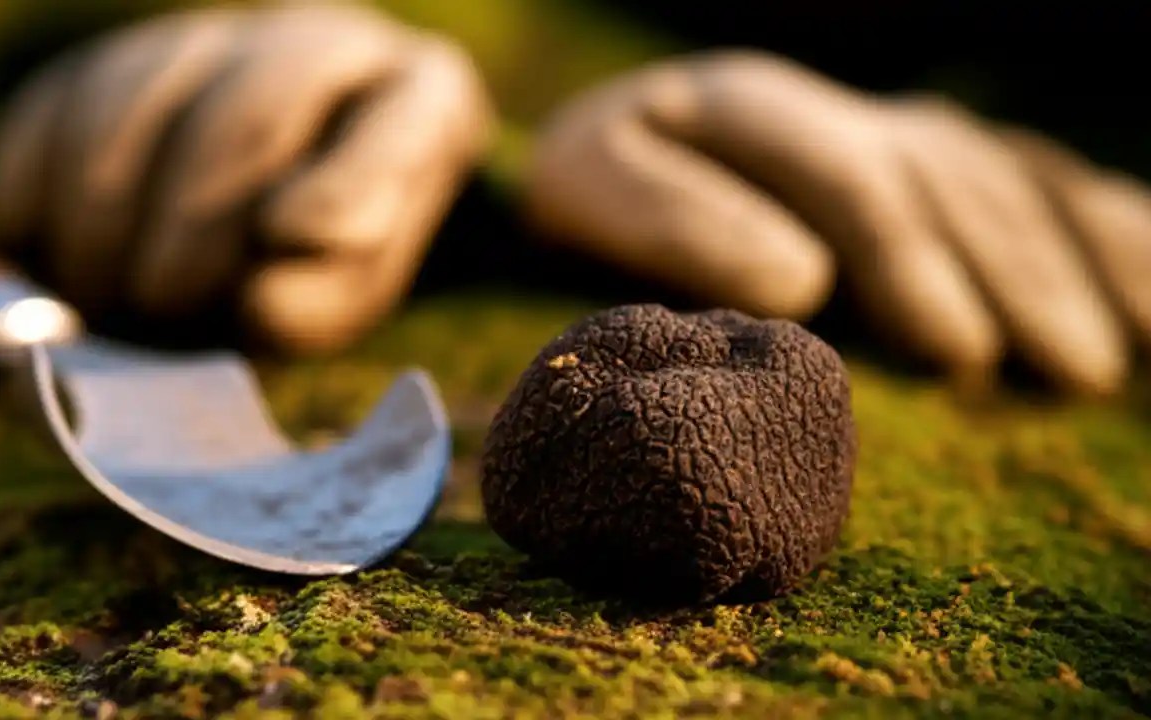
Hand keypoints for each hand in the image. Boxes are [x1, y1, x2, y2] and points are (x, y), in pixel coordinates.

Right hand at [0, 1, 492, 353]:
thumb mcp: (342, 297)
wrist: (256, 221)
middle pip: (249, 110)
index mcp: (420, 101)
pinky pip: (60, 95)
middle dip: (193, 216)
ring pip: (138, 93)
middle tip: (162, 303)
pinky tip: (34, 240)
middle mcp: (324, 43)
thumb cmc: (318, 264)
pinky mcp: (127, 52)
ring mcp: (222, 36)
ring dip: (105, 208)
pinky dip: (36, 177)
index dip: (341, 184)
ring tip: (102, 293)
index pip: (397, 128)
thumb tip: (262, 296)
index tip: (286, 239)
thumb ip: (319, 302)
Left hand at [526, 50, 1150, 394]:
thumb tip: (795, 281)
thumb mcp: (591, 188)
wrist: (619, 163)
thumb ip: (665, 221)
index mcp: (752, 110)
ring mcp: (903, 140)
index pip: (848, 178)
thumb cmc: (590, 199)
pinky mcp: (943, 174)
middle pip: (949, 185)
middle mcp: (844, 117)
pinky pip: (1043, 192)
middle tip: (1064, 370)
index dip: (908, 257)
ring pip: (1010, 186)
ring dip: (1072, 267)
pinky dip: (1105, 240)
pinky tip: (1147, 300)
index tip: (951, 346)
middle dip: (1013, 276)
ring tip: (1106, 360)